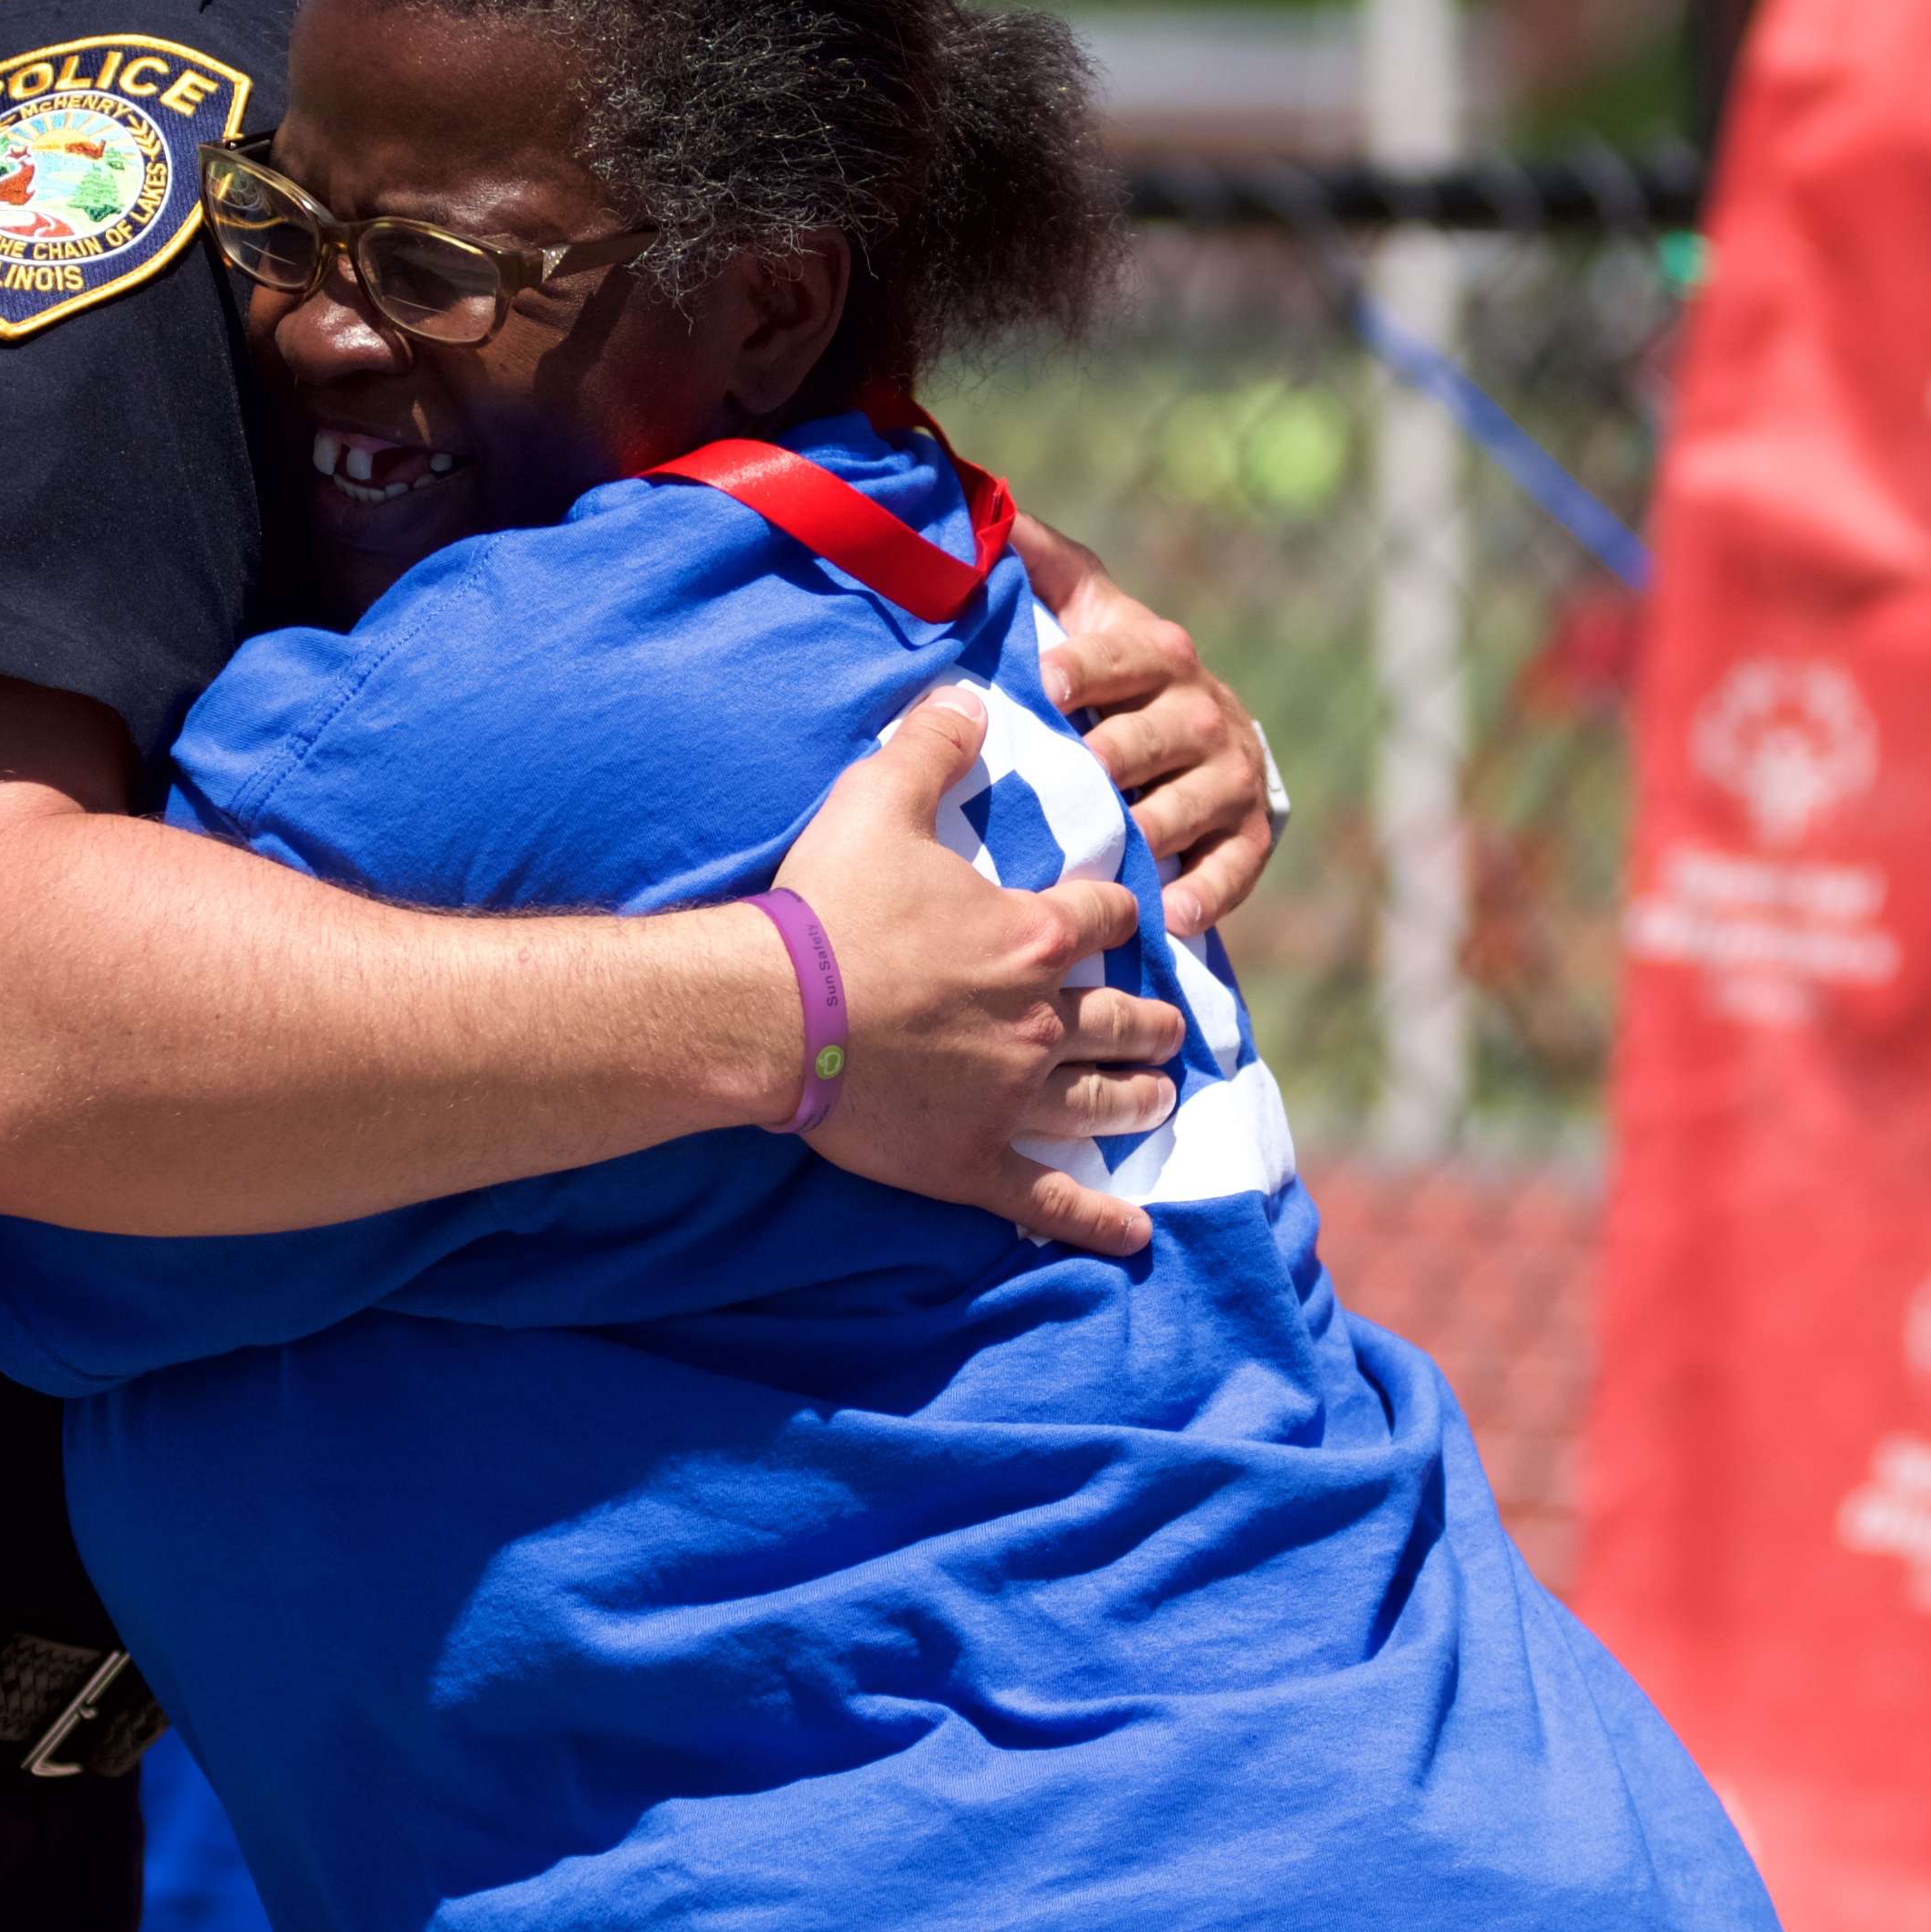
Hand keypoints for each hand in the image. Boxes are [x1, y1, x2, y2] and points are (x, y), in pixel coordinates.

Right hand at [771, 688, 1184, 1256]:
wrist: (770, 1012)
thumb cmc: (826, 905)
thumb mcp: (876, 799)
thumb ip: (930, 744)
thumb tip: (967, 695)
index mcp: (1032, 935)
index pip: (1106, 913)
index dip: (1116, 909)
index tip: (1116, 914)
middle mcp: (1042, 1018)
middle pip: (1124, 1015)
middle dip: (1147, 1017)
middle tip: (1159, 1024)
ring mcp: (1013, 1096)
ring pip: (1103, 1100)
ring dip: (1137, 1096)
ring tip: (1155, 1096)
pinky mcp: (973, 1159)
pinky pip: (1051, 1199)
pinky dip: (1097, 1221)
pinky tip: (1133, 1236)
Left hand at [1012, 512, 1278, 938]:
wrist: (1207, 735)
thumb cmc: (1118, 671)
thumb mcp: (1088, 610)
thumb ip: (1046, 566)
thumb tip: (997, 515)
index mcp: (1159, 653)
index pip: (1121, 656)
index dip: (1083, 668)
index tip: (1044, 683)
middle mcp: (1204, 712)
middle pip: (1155, 738)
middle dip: (1116, 756)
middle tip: (1078, 775)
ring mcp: (1230, 778)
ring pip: (1186, 807)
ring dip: (1149, 831)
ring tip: (1106, 855)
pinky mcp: (1247, 837)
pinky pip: (1231, 870)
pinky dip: (1205, 894)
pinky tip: (1169, 914)